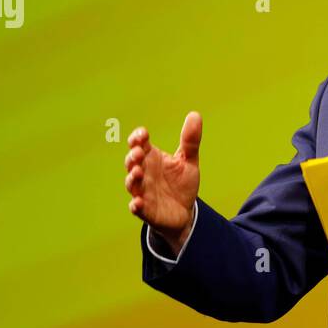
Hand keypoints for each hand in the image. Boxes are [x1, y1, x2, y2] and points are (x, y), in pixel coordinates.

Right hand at [125, 112, 201, 252]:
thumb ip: (190, 141)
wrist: (185, 212)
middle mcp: (144, 173)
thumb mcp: (188, 161)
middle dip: (133, 156)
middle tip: (139, 152)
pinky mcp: (146, 210)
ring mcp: (143, 191)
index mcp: (152, 158)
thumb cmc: (182, 184)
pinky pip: (136, 208)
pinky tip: (137, 203)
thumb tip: (195, 114)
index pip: (139, 144)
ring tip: (138, 172)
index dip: (138, 138)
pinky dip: (135, 205)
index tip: (143, 134)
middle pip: (131, 162)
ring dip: (133, 177)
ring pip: (132, 183)